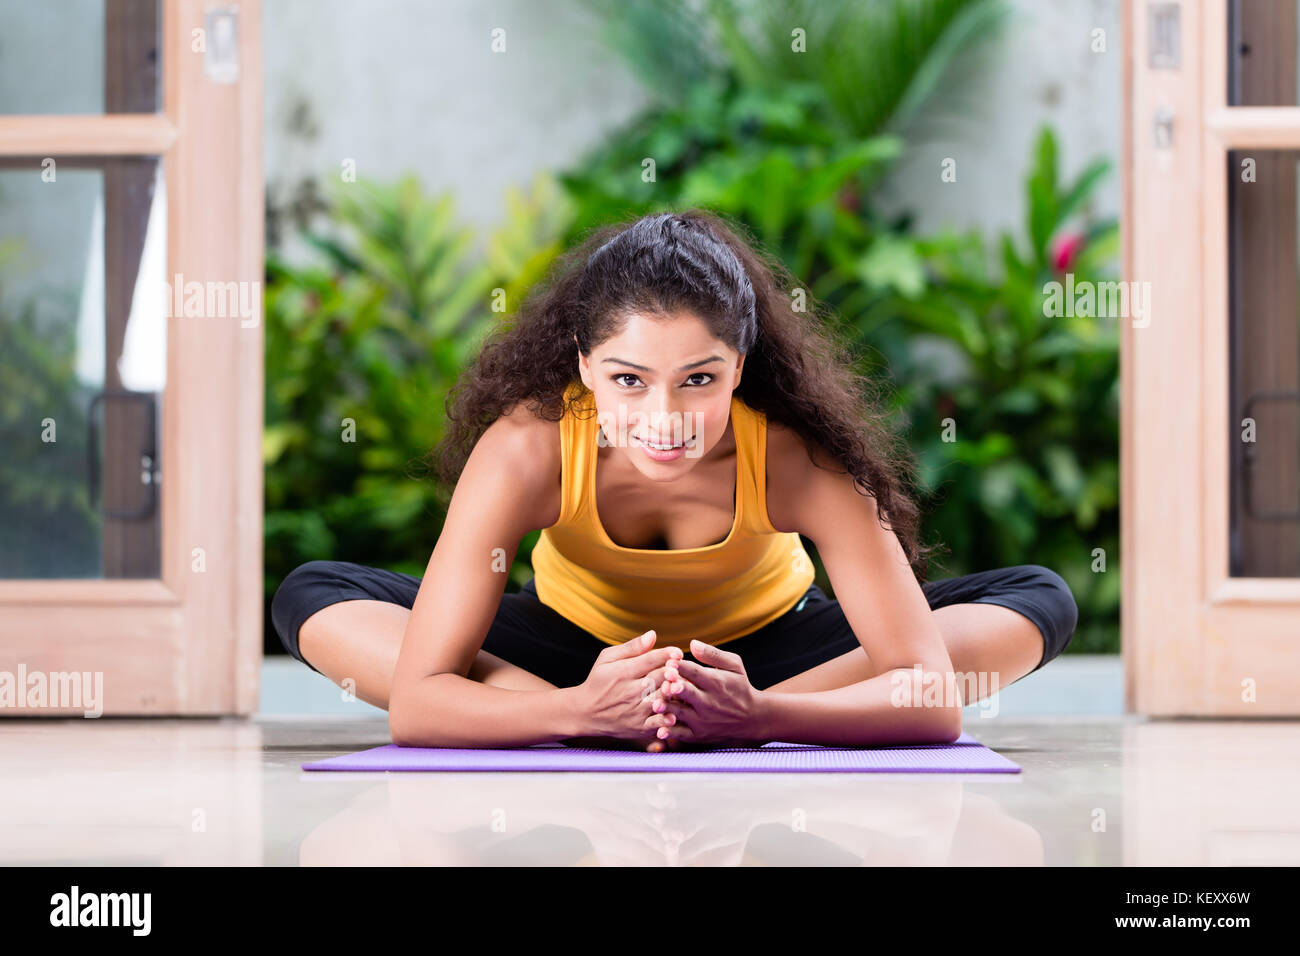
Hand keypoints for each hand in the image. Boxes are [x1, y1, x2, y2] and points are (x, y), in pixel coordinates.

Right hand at [570, 630, 685, 749]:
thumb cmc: (598, 681)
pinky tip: (677, 711)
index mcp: (623, 672)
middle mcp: (630, 691)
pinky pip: (659, 723)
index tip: (677, 653)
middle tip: (685, 668)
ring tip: (685, 687)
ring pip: (663, 699)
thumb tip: (653, 634)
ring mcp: (635, 711)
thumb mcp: (607, 659)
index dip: (668, 655)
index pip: (651, 659)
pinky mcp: (639, 727)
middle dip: (675, 672)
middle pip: (660, 678)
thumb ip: (632, 647)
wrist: (584, 713)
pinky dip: (670, 718)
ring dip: (676, 693)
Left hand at [651, 640, 766, 749]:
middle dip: (675, 685)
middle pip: (688, 693)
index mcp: (716, 682)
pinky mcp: (698, 735)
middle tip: (664, 678)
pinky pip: (680, 734)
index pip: (696, 672)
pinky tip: (659, 728)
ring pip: (680, 713)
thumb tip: (692, 643)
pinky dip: (670, 732)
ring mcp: (703, 720)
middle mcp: (709, 702)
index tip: (670, 659)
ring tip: (656, 703)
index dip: (681, 666)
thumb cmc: (739, 686)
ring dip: (668, 708)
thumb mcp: (734, 665)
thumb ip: (713, 654)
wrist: (752, 719)